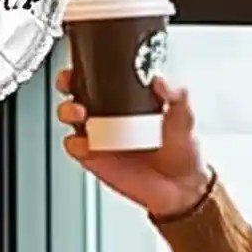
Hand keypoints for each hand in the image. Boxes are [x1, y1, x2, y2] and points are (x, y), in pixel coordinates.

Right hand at [55, 68, 212, 217]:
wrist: (179, 188)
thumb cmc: (181, 151)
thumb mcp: (184, 119)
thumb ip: (176, 98)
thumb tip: (161, 81)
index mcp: (127, 99)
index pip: (100, 77)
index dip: (86, 67)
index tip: (84, 62)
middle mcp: (108, 114)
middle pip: (76, 91)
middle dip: (67, 83)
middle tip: (72, 85)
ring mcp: (99, 135)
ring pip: (70, 116)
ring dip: (68, 111)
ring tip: (80, 113)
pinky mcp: (93, 157)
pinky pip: (74, 147)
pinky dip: (75, 143)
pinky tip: (86, 143)